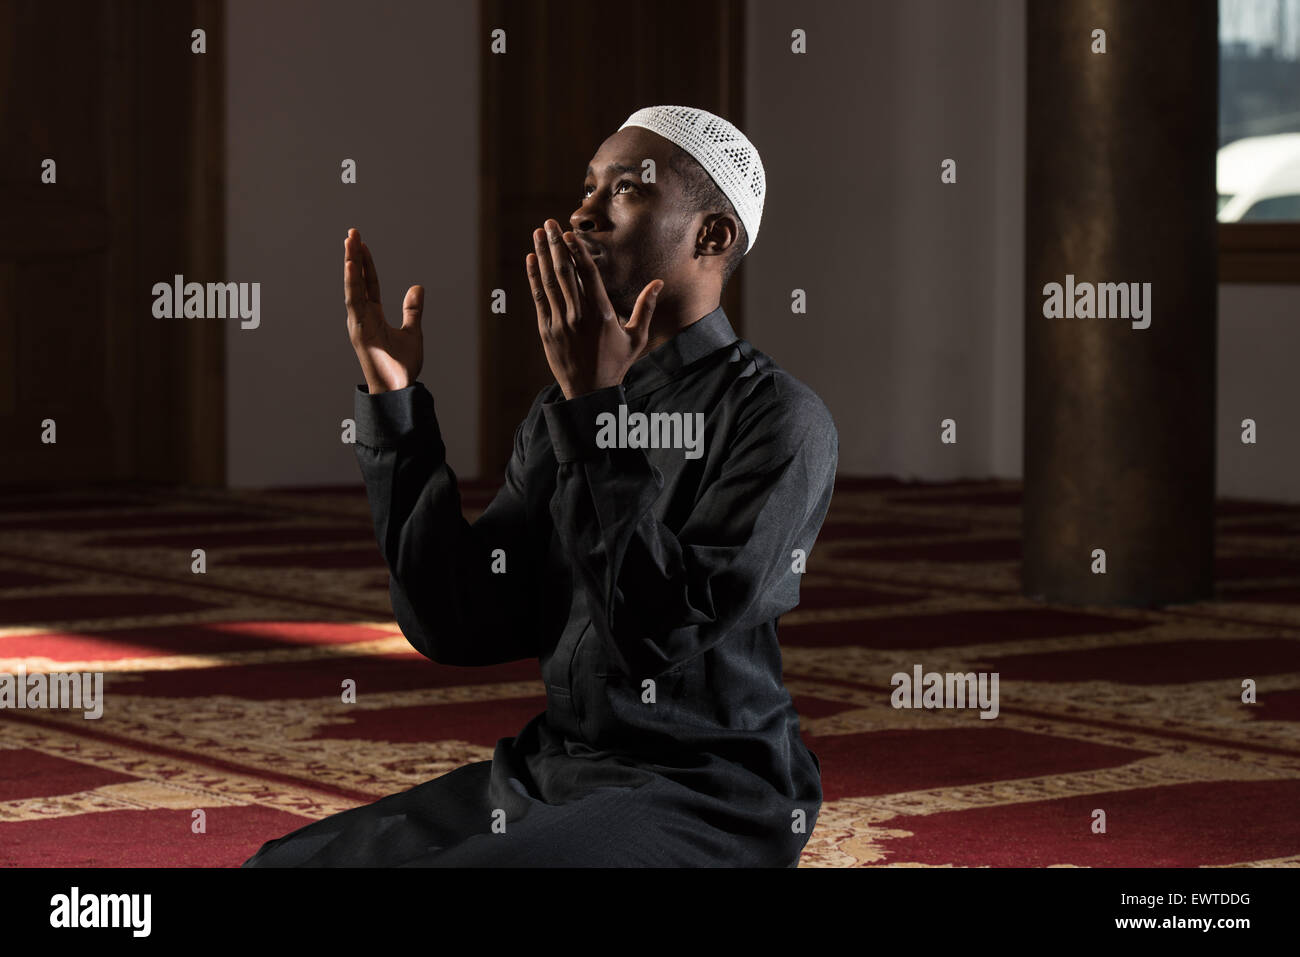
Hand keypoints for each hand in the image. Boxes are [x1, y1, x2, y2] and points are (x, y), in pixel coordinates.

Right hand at [344, 228, 423, 393]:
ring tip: (350, 241)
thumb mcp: (412, 332)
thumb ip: (413, 310)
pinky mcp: (358, 329)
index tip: (362, 243)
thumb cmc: (402, 366)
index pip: (368, 283)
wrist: (398, 389)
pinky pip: (354, 301)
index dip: (366, 264)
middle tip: (352, 232)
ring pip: (352, 286)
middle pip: (357, 280)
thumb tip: (417, 287)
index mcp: (372, 315)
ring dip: (351, 263)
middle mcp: (362, 316)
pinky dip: (352, 282)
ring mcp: (358, 322)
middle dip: (354, 256)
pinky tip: (351, 264)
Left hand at [526, 218, 662, 399]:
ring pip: (549, 282)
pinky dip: (534, 278)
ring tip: (538, 234)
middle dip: (556, 245)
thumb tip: (658, 283)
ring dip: (542, 256)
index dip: (577, 251)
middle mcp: (579, 315)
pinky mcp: (547, 331)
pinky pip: (539, 299)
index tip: (569, 233)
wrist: (590, 392)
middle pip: (565, 272)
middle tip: (549, 223)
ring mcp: (560, 323)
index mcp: (602, 313)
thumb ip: (644, 308)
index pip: (587, 274)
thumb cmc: (616, 364)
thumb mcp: (636, 338)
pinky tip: (531, 260)